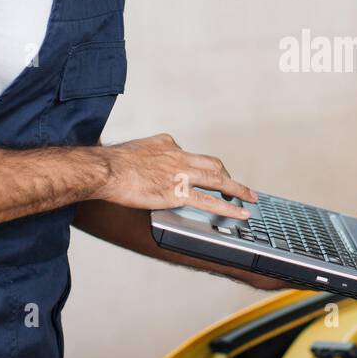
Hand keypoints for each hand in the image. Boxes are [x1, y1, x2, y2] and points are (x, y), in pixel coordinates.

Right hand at [98, 133, 257, 219]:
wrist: (106, 170)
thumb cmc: (112, 163)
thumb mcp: (135, 149)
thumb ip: (147, 154)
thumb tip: (145, 163)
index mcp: (168, 144)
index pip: (188, 153)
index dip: (194, 165)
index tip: (196, 172)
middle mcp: (180, 156)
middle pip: (212, 164)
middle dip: (226, 175)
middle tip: (234, 184)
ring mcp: (182, 175)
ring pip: (219, 180)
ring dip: (237, 189)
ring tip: (250, 197)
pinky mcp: (179, 194)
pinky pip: (211, 202)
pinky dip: (230, 208)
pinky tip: (241, 213)